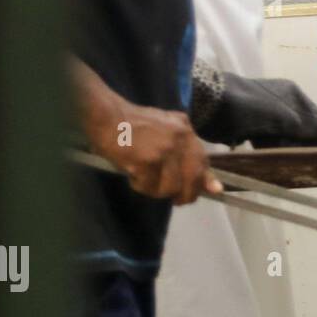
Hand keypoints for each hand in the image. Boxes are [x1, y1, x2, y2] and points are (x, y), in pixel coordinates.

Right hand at [83, 92, 219, 204]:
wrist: (105, 116)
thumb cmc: (132, 124)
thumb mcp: (165, 129)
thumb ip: (185, 151)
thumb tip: (211, 183)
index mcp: (185, 129)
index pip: (203, 159)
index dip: (205, 180)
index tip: (210, 192)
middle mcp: (180, 138)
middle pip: (192, 177)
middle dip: (185, 194)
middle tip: (176, 200)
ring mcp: (164, 149)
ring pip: (170, 187)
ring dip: (156, 190)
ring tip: (144, 178)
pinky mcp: (147, 160)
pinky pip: (149, 186)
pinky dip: (140, 185)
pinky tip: (132, 173)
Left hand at [195, 72, 316, 148]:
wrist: (206, 104)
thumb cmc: (244, 108)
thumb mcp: (280, 117)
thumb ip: (308, 125)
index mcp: (295, 96)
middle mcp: (286, 102)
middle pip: (307, 131)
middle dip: (303, 146)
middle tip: (290, 155)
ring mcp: (269, 112)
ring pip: (289, 138)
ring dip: (287, 149)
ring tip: (275, 153)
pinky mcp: (254, 123)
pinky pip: (273, 140)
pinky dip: (273, 148)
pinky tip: (266, 152)